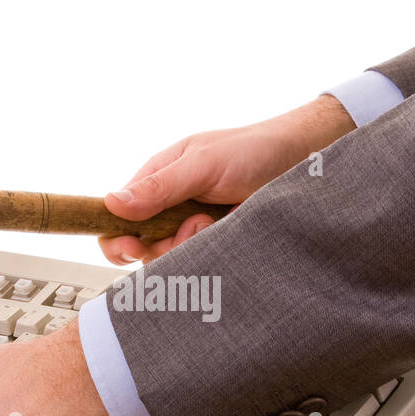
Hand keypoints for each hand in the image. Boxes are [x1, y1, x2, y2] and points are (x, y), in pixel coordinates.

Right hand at [100, 94, 355, 263]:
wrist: (303, 160)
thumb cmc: (251, 151)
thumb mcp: (201, 164)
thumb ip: (159, 187)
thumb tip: (111, 203)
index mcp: (157, 182)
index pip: (118, 218)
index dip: (116, 237)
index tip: (130, 247)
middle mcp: (171, 208)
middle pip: (144, 247)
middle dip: (163, 245)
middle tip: (191, 227)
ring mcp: (195, 229)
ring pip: (174, 259)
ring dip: (191, 246)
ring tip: (214, 222)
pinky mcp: (219, 245)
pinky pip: (203, 265)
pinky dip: (212, 255)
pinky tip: (227, 233)